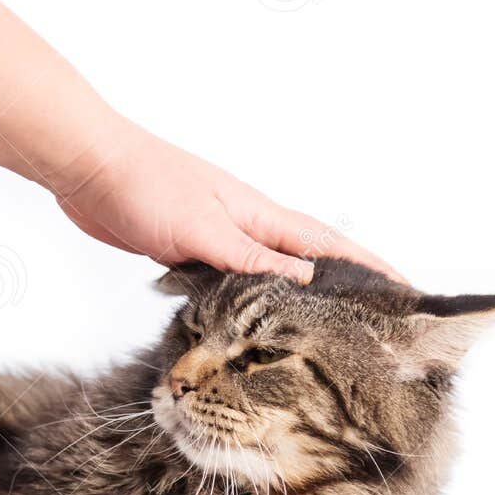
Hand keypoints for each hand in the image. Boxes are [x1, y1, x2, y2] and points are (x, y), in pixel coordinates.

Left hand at [54, 124, 402, 284]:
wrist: (88, 167)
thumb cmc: (143, 186)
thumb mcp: (203, 229)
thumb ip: (250, 260)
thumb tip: (309, 281)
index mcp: (259, 216)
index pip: (329, 245)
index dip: (368, 268)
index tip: (406, 289)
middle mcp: (246, 226)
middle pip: (308, 259)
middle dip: (346, 284)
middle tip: (376, 318)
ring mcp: (218, 236)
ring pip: (270, 272)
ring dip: (297, 295)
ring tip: (325, 327)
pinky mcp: (188, 249)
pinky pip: (231, 279)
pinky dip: (248, 298)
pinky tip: (250, 318)